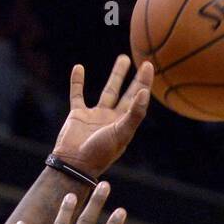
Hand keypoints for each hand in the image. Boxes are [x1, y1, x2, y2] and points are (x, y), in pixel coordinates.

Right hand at [51, 55, 151, 179]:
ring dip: (116, 76)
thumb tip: (144, 92)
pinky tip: (79, 68)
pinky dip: (77, 82)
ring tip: (123, 60)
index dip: (144, 83)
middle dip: (134, 79)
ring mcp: (95, 116)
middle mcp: (112, 119)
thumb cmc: (100, 152)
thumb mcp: (121, 133)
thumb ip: (134, 114)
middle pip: (126, 94)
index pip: (138, 99)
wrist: (75, 163)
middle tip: (142, 62)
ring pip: (108, 91)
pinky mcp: (78, 115)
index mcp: (124, 124)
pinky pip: (77, 94)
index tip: (148, 65)